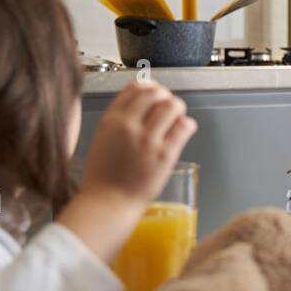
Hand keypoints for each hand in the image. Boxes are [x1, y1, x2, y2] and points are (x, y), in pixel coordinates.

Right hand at [78, 82, 197, 209]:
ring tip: (177, 118)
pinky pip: (184, 126)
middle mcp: (129, 126)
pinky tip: (184, 129)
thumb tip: (139, 106)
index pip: (134, 89)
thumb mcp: (103, 140)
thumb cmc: (104, 177)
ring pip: (172, 106)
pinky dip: (187, 124)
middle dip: (165, 96)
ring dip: (178, 108)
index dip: (149, 87)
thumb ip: (119, 122)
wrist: (108, 203)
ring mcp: (147, 140)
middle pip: (155, 93)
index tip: (155, 92)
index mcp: (111, 121)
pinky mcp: (164, 154)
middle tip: (169, 106)